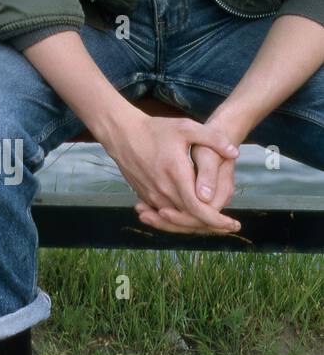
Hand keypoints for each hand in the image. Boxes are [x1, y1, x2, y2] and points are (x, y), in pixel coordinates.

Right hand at [100, 106, 241, 234]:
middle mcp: (163, 189)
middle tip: (228, 227)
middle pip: (190, 219)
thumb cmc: (154, 129)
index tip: (234, 225)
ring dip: (194, 224)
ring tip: (213, 224)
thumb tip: (234, 152)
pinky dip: (178, 219)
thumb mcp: (186, 127)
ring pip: (176, 220)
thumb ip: (213, 138)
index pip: (199, 210)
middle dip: (211, 226)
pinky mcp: (144, 194)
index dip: (218, 221)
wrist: (120, 133)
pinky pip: (163, 214)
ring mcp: (151, 194)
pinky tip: (188, 217)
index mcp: (176, 175)